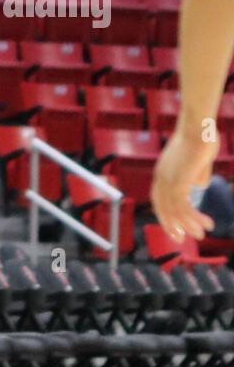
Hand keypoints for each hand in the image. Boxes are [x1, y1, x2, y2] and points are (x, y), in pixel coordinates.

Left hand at [151, 126, 216, 240]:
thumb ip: (196, 176)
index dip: (166, 215)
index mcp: (162, 172)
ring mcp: (168, 180)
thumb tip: (198, 187)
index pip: (159, 200)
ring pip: (175, 211)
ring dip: (188, 225)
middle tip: (180, 239)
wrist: (199, 126)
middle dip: (171, 225)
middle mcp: (161, 178)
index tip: (175, 227)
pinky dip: (194, 218)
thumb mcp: (198, 162)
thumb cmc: (201, 139)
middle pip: (162, 208)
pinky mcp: (178, 181)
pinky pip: (184, 206)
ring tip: (201, 235)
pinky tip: (206, 223)